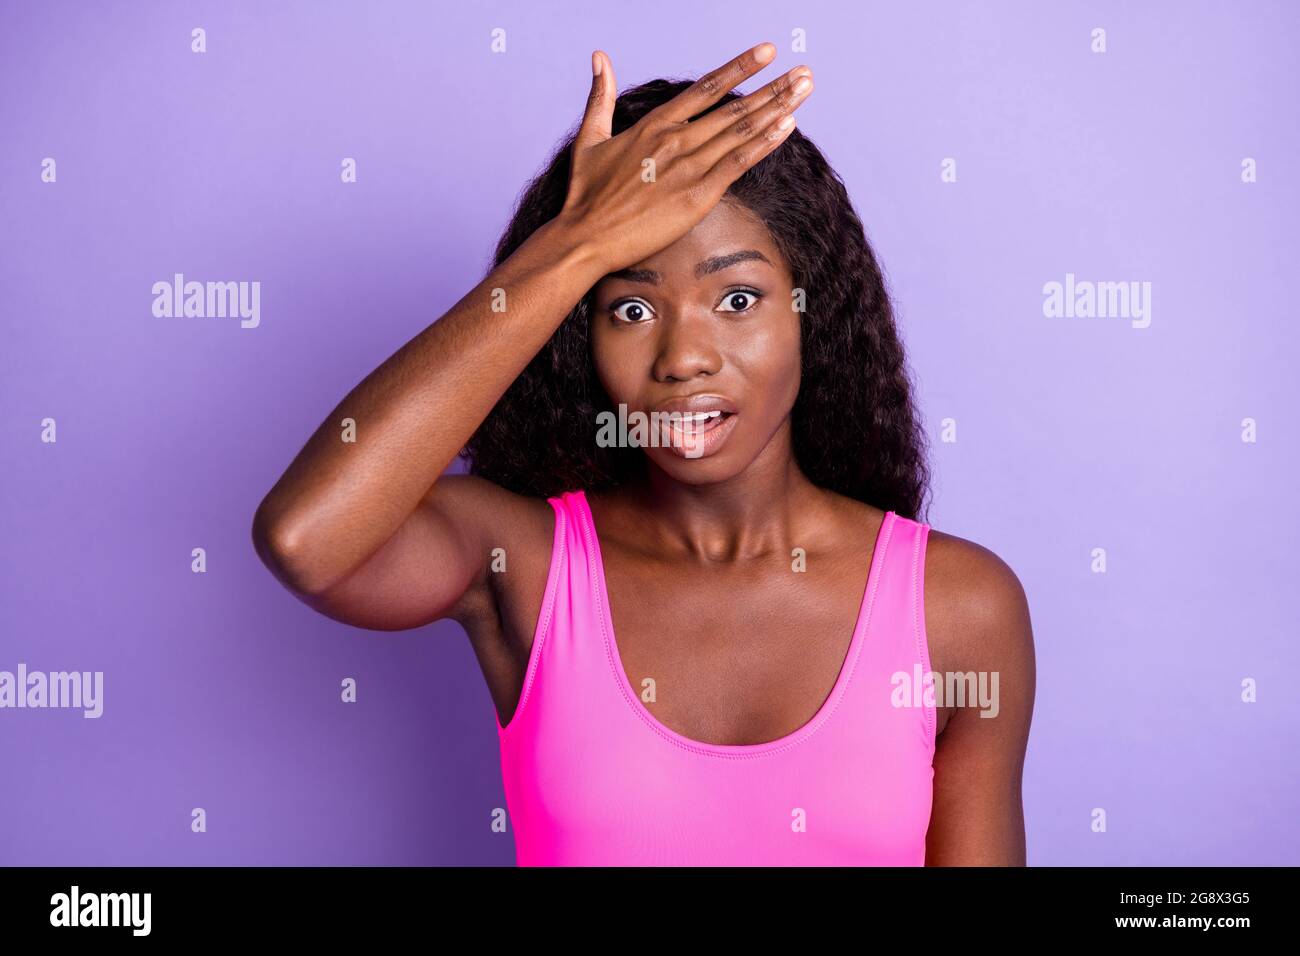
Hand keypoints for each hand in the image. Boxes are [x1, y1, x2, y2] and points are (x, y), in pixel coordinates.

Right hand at [557, 43, 812, 275]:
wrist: (585, 238)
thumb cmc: (584, 195)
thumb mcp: (589, 138)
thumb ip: (600, 96)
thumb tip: (600, 58)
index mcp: (654, 125)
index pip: (706, 88)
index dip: (740, 68)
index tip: (766, 52)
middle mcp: (676, 139)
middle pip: (735, 108)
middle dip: (774, 88)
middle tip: (805, 72)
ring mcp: (688, 167)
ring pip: (742, 131)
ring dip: (778, 108)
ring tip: (806, 88)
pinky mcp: (696, 196)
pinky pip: (739, 164)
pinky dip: (765, 144)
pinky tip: (788, 127)